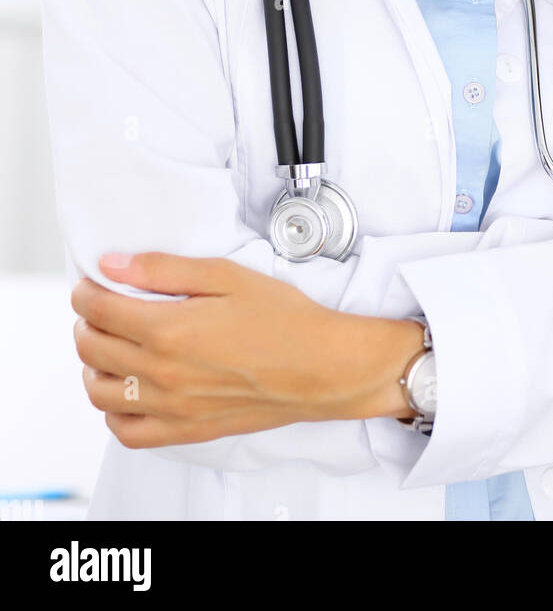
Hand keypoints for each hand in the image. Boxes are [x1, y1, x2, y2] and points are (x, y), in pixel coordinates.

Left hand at [71, 252, 420, 448]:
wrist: (321, 367)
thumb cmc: (283, 319)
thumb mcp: (226, 276)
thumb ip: (164, 269)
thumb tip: (115, 265)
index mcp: (169, 329)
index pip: (99, 310)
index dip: (86, 292)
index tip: (91, 284)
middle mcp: (162, 373)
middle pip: (92, 349)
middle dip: (87, 323)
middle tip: (100, 308)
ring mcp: (171, 407)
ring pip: (100, 393)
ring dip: (93, 366)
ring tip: (109, 346)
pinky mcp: (185, 430)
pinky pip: (127, 431)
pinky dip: (114, 412)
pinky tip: (126, 390)